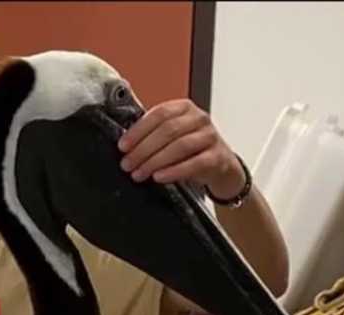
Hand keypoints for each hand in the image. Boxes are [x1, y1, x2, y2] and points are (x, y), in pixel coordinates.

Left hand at [117, 99, 245, 200]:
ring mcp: (209, 136)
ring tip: (140, 173)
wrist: (219, 164)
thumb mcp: (172, 135)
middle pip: (167, 131)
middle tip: (128, 163)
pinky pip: (194, 163)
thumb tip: (126, 146)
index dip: (138, 130)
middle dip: (143, 149)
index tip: (123, 146)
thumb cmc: (191, 148)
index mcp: (184, 108)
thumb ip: (152, 134)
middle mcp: (198, 119)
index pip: (159, 114)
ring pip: (179, 146)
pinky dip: (174, 171)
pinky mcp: (216, 156)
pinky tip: (159, 177)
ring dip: (155, 161)